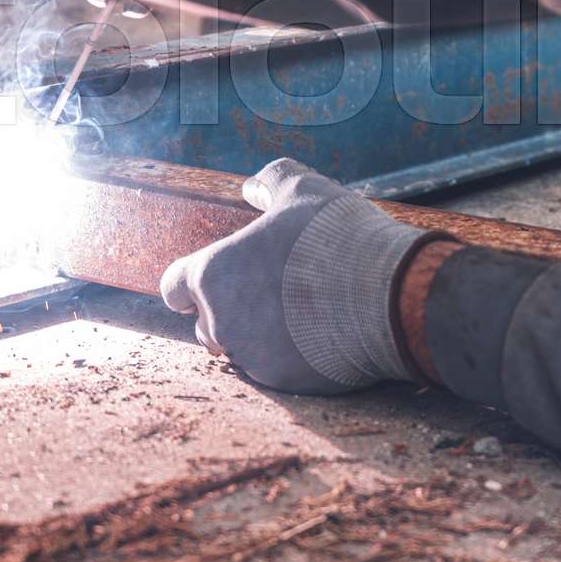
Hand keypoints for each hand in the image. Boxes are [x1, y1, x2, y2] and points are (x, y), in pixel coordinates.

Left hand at [159, 158, 439, 393]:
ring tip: (297, 315)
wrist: (386, 293)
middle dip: (229, 313)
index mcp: (213, 273)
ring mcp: (250, 355)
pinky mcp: (283, 380)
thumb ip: (271, 182)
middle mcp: (220, 321)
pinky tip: (321, 334)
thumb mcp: (304, 189)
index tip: (212, 281)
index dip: (190, 283)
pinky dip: (291, 356)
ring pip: (239, 350)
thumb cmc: (337, 237)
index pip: (174, 287)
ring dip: (258, 337)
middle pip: (206, 325)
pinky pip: (276, 370)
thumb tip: (252, 186)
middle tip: (270, 294)